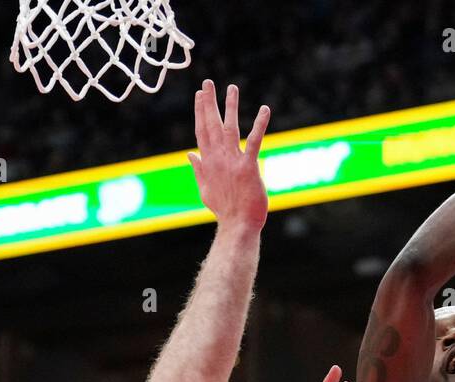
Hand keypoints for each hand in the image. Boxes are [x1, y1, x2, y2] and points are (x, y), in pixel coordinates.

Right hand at [188, 80, 269, 229]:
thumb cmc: (224, 209)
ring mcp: (233, 162)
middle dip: (209, 103)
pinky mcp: (249, 167)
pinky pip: (255, 142)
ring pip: (230, 129)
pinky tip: (265, 109)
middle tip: (208, 83)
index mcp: (208, 162)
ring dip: (231, 107)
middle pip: (212, 125)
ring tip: (231, 88)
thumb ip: (198, 169)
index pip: (201, 132)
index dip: (200, 112)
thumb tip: (189, 154)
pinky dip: (259, 125)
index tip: (199, 95)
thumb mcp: (205, 188)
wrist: (238, 225)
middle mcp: (218, 159)